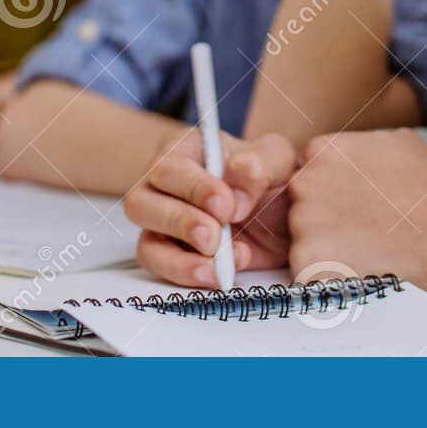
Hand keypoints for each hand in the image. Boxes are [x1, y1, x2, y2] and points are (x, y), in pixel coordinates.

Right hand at [125, 130, 295, 286]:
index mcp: (185, 150)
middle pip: (140, 203)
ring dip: (178, 260)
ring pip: (146, 244)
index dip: (193, 188)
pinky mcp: (171, 255)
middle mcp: (163, 186)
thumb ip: (258, 166)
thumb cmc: (272, 178)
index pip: (169, 167)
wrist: (285, 218)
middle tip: (213, 238)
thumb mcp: (277, 161)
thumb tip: (235, 190)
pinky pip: (162, 270)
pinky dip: (187, 276)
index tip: (226, 206)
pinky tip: (220, 274)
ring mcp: (163, 224)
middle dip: (178, 223)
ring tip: (217, 268)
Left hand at [287, 129, 426, 296]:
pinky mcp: (308, 260)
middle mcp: (304, 180)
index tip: (351, 205)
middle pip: (299, 203)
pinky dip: (326, 275)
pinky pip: (305, 270)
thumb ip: (356, 144)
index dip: (329, 192)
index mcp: (320, 149)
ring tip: (363, 249)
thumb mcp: (392, 141)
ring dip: (324, 247)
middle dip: (323, 218)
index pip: (307, 171)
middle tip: (359, 230)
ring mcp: (303, 221)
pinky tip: (356, 268)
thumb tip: (347, 151)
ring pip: (301, 237)